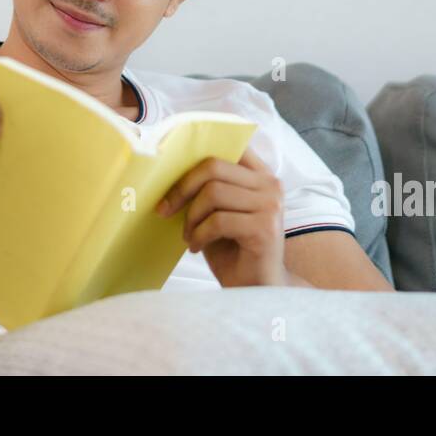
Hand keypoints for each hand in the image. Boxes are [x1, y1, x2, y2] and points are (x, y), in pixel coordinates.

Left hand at [155, 148, 284, 286]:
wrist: (257, 290)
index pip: (230, 145)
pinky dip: (199, 235)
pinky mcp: (265, 228)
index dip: (197, 154)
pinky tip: (196, 247)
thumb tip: (168, 169)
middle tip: (165, 209)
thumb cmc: (234, 250)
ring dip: (191, 217)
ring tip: (189, 235)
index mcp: (260, 175)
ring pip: (213, 193)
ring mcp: (271, 205)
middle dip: (182, 188)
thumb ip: (208, 188)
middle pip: (214, 166)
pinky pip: (218, 221)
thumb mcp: (218, 212)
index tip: (170, 171)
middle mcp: (271, 185)